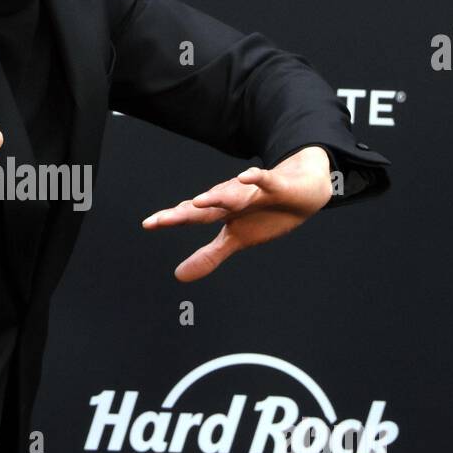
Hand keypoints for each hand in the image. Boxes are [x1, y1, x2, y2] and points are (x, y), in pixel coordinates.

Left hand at [141, 146, 333, 281]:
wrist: (304, 190)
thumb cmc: (266, 214)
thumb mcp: (237, 239)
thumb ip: (208, 256)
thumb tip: (178, 275)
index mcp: (222, 212)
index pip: (192, 216)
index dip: (171, 219)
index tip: (148, 224)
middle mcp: (232, 199)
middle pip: (207, 206)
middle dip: (184, 212)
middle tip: (163, 219)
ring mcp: (253, 192)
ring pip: (233, 194)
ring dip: (216, 197)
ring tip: (198, 202)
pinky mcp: (276, 185)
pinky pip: (265, 180)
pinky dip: (255, 179)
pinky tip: (245, 177)